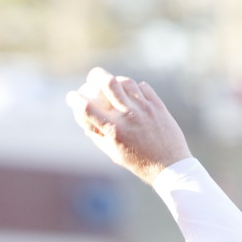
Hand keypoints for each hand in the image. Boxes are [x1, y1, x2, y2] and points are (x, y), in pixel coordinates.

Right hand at [66, 67, 191, 183]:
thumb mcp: (114, 154)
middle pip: (107, 83)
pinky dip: (135, 88)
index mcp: (113, 130)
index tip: (71, 96)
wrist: (169, 166)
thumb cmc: (138, 163)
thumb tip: (86, 123)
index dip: (74, 99)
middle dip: (95, 75)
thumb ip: (99, 137)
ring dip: (116, 80)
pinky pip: (143, 88)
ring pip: (126, 82)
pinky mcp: (158, 106)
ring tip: (113, 84)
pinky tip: (132, 92)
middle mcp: (127, 116)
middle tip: (92, 76)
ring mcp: (144, 108)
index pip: (87, 108)